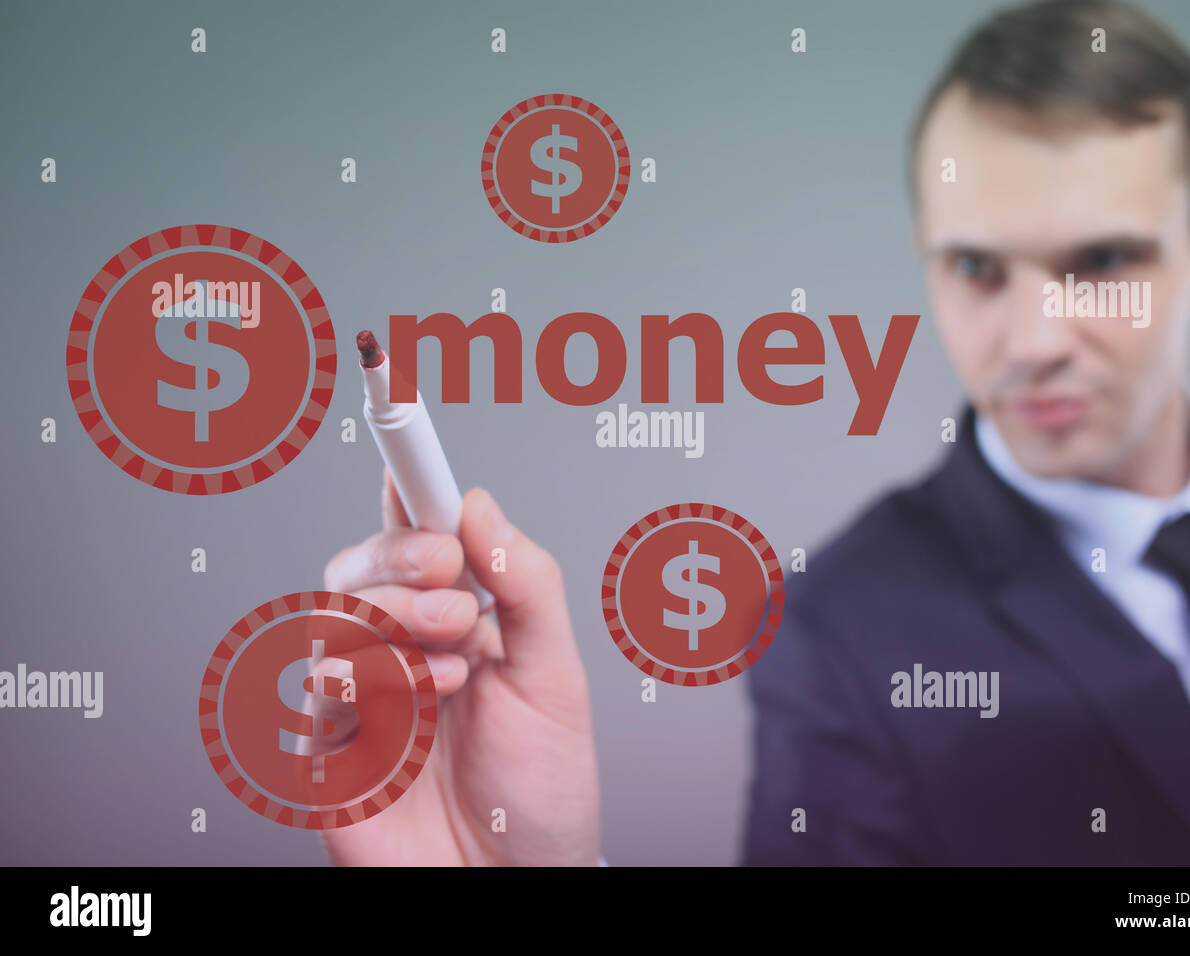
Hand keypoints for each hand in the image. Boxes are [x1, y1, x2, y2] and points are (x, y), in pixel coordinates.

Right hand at [318, 470, 599, 864]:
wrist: (523, 883)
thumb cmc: (541, 788)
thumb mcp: (557, 676)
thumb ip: (525, 586)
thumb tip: (478, 504)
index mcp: (454, 622)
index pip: (415, 539)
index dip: (405, 488)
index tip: (407, 441)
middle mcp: (399, 653)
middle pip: (358, 568)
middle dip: (399, 556)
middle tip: (449, 572)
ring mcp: (361, 703)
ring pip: (333, 618)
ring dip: (395, 617)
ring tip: (458, 649)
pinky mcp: (330, 755)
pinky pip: (320, 691)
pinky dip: (371, 678)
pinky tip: (425, 698)